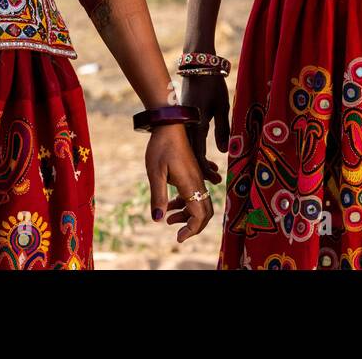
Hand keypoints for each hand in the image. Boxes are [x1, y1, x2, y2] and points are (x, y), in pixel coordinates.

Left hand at [145, 124, 212, 242]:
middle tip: (178, 233)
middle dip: (193, 226)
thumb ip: (158, 196)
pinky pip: (194, 194)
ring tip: (168, 220)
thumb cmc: (160, 146)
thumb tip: (158, 220)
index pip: (199, 215)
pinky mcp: (192, 173)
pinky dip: (185, 204)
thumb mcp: (155, 172)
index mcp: (190, 184)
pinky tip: (170, 204)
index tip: (178, 237)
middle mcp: (197, 182)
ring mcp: (196, 177)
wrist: (169, 123)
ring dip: (187, 215)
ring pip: (199, 204)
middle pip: (205, 213)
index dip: (191, 230)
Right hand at [180, 72, 229, 183]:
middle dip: (201, 169)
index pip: (198, 154)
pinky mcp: (182, 118)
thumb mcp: (222, 106)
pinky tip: (201, 153)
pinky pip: (185, 139)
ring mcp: (182, 122)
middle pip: (190, 155)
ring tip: (211, 168)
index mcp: (196, 124)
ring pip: (187, 148)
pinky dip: (193, 149)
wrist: (197, 66)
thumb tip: (223, 152)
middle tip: (215, 178)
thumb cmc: (212, 85)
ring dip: (197, 160)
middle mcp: (186, 125)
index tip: (216, 179)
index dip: (206, 169)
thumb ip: (223, 129)